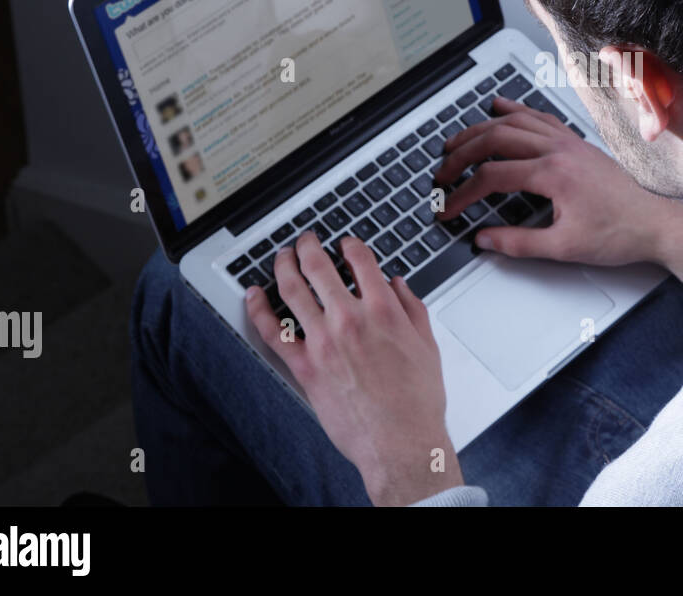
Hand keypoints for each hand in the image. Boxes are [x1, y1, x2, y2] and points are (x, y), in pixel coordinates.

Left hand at [244, 231, 462, 505]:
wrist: (400, 441)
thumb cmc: (416, 401)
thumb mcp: (427, 345)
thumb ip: (412, 308)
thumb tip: (398, 285)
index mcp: (383, 309)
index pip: (360, 260)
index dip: (350, 245)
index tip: (345, 244)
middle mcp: (350, 319)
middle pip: (319, 267)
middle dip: (309, 246)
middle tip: (306, 240)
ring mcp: (323, 341)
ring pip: (292, 290)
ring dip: (283, 266)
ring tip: (282, 256)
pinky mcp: (304, 366)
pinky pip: (273, 331)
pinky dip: (259, 309)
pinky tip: (254, 295)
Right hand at [433, 95, 682, 282]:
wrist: (656, 224)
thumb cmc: (619, 233)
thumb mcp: (563, 248)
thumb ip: (517, 244)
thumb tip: (484, 240)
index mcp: (553, 174)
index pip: (491, 176)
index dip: (462, 194)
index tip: (448, 209)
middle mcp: (559, 150)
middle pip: (495, 139)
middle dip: (461, 154)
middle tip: (441, 172)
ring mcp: (569, 142)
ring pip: (514, 122)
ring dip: (480, 129)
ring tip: (456, 141)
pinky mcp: (577, 143)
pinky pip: (538, 117)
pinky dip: (514, 111)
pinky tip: (498, 108)